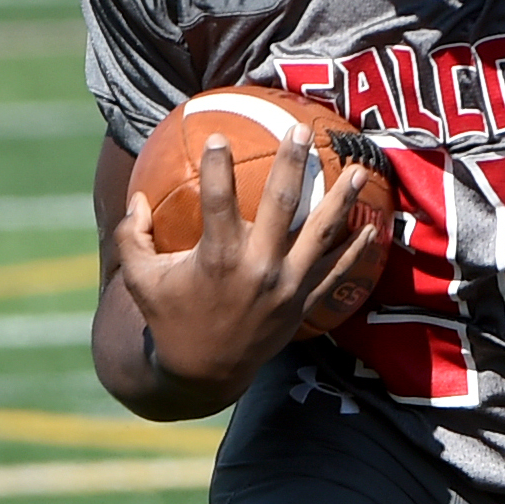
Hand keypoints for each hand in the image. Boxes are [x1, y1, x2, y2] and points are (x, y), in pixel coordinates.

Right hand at [111, 137, 379, 405]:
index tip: (220, 136)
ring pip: (320, 233)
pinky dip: (355, 252)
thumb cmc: (170, 318)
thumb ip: (132, 237)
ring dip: (341, 199)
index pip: (217, 198)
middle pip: (280, 203)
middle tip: (301, 131)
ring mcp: (285, 286)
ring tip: (358, 168)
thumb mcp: (140, 279)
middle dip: (292, 163)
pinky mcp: (302, 304)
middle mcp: (257, 268)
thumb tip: (135, 198)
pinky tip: (372, 229)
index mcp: (217, 257)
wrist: (204, 373)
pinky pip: (337, 273)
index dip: (218, 165)